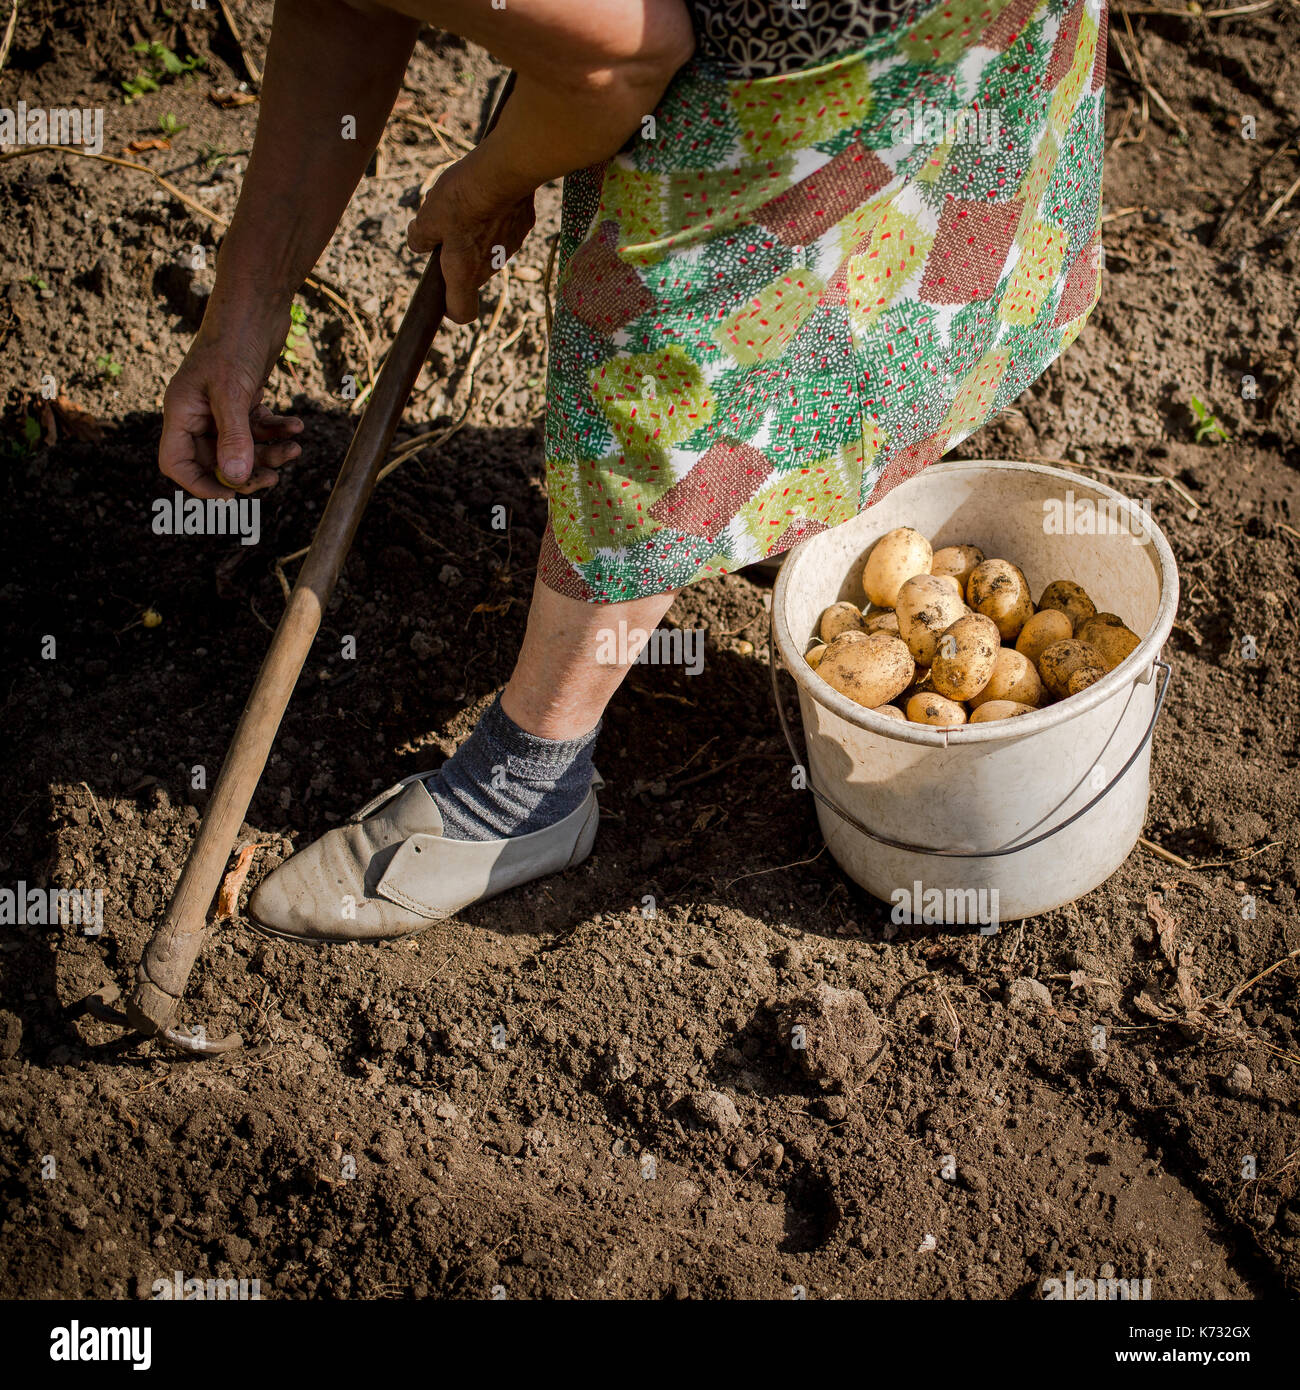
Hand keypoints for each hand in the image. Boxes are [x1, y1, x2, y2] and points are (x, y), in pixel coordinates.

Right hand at [159, 308, 303, 497]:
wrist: (256, 302)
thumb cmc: (235, 339)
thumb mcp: (233, 391)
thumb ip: (233, 437)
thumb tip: (233, 479)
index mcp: (181, 412)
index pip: (177, 463)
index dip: (201, 486)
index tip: (231, 496)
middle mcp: (197, 412)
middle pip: (216, 461)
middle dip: (246, 472)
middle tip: (273, 479)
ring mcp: (221, 406)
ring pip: (243, 448)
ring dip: (270, 453)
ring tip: (295, 448)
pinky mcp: (245, 398)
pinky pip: (259, 428)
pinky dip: (278, 431)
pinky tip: (296, 426)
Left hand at [407, 151, 535, 322]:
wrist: (503, 172)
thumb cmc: (462, 199)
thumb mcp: (427, 217)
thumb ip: (419, 238)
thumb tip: (417, 243)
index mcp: (464, 273)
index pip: (462, 312)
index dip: (451, 310)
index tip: (443, 297)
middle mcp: (490, 268)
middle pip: (473, 275)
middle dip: (459, 258)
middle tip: (446, 228)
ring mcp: (510, 248)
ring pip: (489, 250)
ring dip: (477, 235)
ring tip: (467, 204)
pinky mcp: (523, 226)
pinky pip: (505, 228)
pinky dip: (495, 217)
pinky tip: (487, 194)